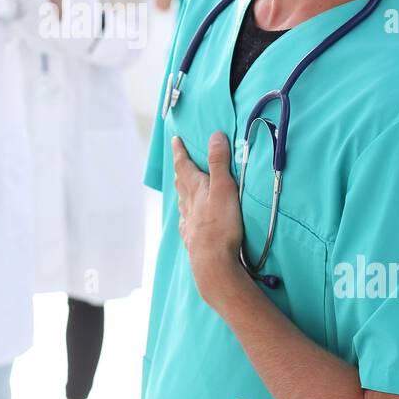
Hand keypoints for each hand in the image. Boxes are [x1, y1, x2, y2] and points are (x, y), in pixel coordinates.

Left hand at [171, 132, 244, 305]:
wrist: (212, 262)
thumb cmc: (220, 225)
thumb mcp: (223, 188)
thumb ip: (219, 162)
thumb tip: (215, 135)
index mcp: (194, 189)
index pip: (184, 165)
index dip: (180, 151)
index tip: (175, 140)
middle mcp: (188, 204)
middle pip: (181, 182)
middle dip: (181, 169)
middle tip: (179, 160)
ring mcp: (189, 222)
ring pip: (183, 201)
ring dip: (183, 191)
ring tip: (183, 186)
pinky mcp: (193, 238)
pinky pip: (186, 221)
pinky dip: (187, 214)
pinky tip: (187, 218)